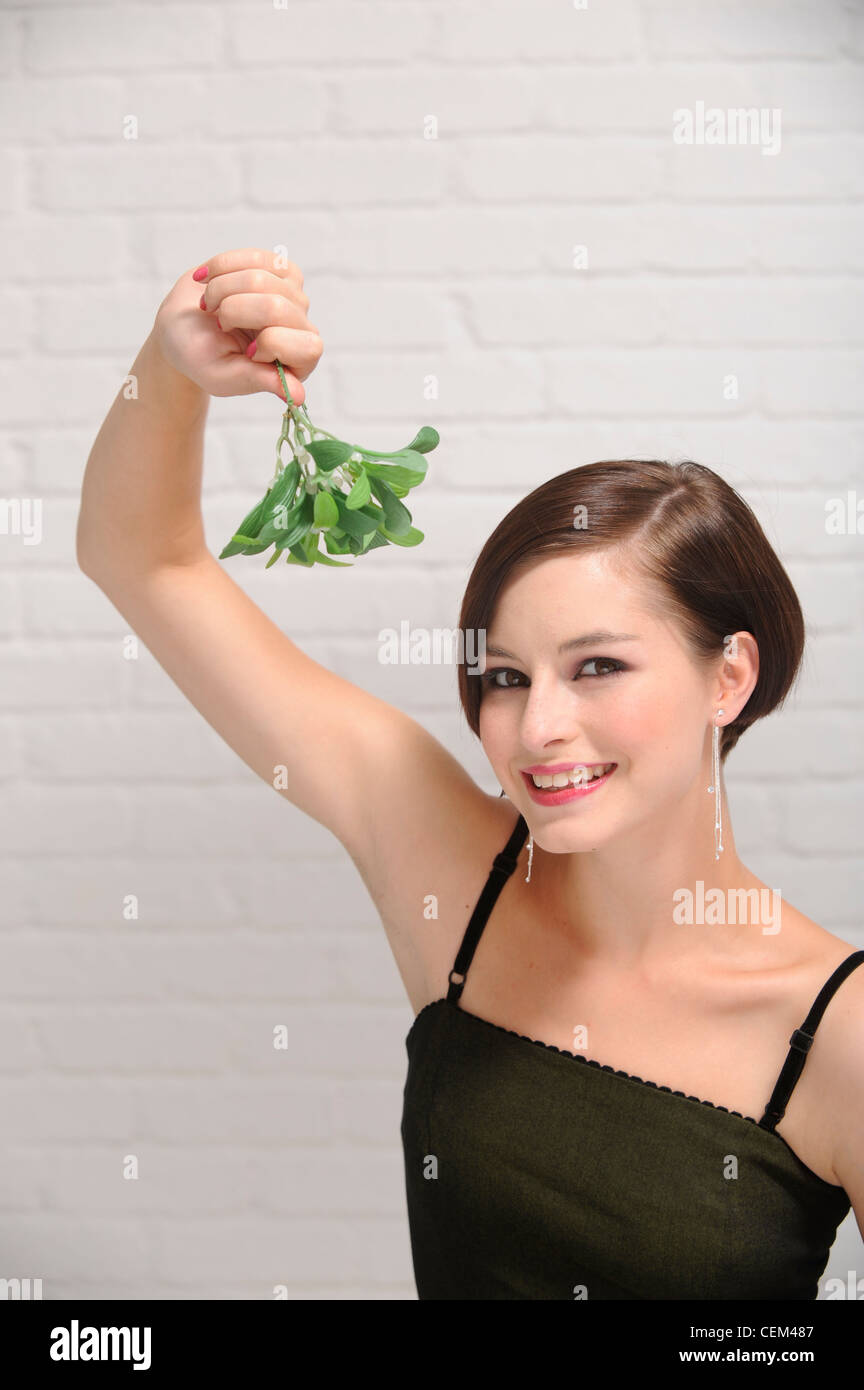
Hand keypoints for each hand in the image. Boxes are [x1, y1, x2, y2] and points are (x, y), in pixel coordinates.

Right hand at [151, 247, 322, 405]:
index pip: (308, 347)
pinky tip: (210, 281)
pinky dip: (222, 266)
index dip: (271, 344)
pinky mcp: (279, 268)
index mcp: (297, 363)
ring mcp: (293, 295)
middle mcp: (302, 328)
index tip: (247, 352)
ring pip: (261, 277)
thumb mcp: (222, 377)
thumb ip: (259, 381)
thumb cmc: (200, 358)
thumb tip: (299, 397)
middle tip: (218, 322)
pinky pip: (255, 257)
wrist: (182, 326)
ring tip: (210, 305)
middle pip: (276, 306)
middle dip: (232, 310)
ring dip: (221, 288)